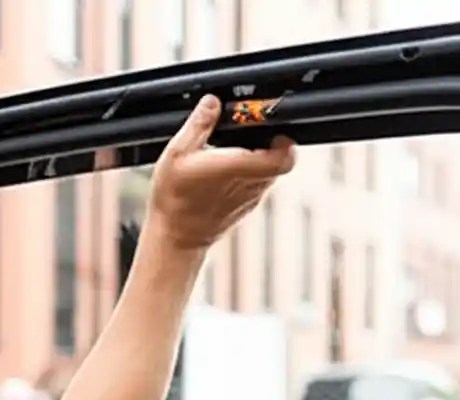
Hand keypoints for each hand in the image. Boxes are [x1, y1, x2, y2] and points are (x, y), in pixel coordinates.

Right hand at [148, 94, 296, 250]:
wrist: (175, 236)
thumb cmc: (174, 197)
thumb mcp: (177, 152)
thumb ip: (198, 125)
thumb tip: (212, 102)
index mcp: (238, 166)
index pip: (285, 155)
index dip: (285, 140)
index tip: (271, 128)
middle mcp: (252, 183)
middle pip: (280, 161)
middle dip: (269, 146)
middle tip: (248, 138)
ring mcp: (252, 198)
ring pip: (270, 173)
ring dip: (258, 162)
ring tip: (233, 155)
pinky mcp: (247, 208)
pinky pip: (258, 186)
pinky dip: (249, 177)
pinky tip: (224, 175)